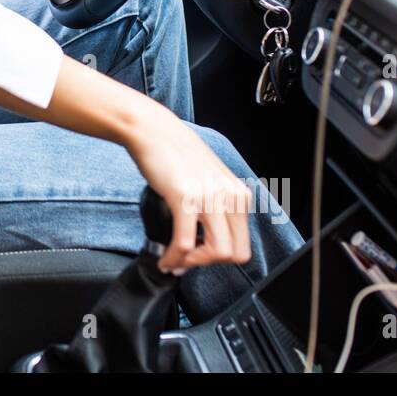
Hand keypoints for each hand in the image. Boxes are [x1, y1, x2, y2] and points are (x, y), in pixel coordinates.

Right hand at [123, 103, 253, 273]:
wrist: (153, 131)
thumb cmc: (176, 154)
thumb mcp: (209, 181)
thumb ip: (216, 206)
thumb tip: (205, 239)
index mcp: (239, 195)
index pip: (243, 245)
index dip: (219, 260)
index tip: (198, 258)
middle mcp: (230, 197)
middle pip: (234, 254)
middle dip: (207, 264)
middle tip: (186, 261)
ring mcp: (209, 198)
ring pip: (217, 253)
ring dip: (192, 263)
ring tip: (174, 261)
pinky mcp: (185, 198)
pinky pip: (185, 242)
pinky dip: (174, 257)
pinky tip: (164, 259)